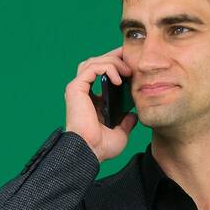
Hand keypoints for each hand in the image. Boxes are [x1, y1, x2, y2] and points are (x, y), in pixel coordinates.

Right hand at [64, 46, 138, 162]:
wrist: (90, 151)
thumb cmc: (101, 146)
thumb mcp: (120, 132)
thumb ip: (126, 122)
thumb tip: (133, 115)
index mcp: (91, 100)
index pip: (102, 73)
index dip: (116, 66)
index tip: (132, 66)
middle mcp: (83, 92)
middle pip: (97, 62)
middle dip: (116, 57)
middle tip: (132, 60)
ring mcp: (78, 88)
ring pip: (95, 61)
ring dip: (113, 62)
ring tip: (127, 71)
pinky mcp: (75, 88)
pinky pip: (92, 68)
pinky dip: (106, 68)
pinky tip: (119, 78)